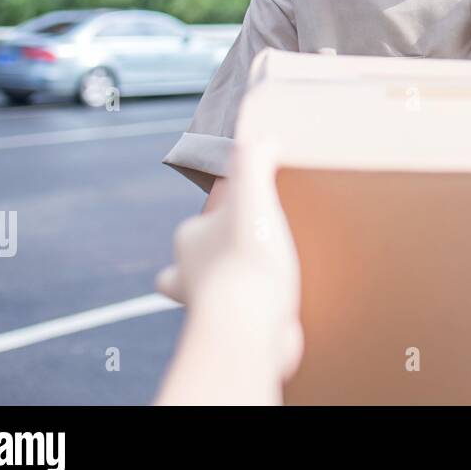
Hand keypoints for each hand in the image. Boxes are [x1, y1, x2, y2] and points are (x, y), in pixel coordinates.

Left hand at [156, 141, 302, 382]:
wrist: (249, 328)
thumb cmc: (246, 260)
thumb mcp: (252, 194)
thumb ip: (254, 158)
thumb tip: (264, 139)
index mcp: (190, 237)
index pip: (206, 215)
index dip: (225, 208)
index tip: (250, 205)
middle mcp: (190, 273)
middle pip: (199, 256)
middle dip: (215, 250)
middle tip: (251, 241)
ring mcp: (208, 305)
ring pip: (216, 288)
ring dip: (234, 281)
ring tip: (266, 272)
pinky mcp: (233, 330)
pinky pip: (243, 315)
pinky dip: (256, 309)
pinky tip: (281, 302)